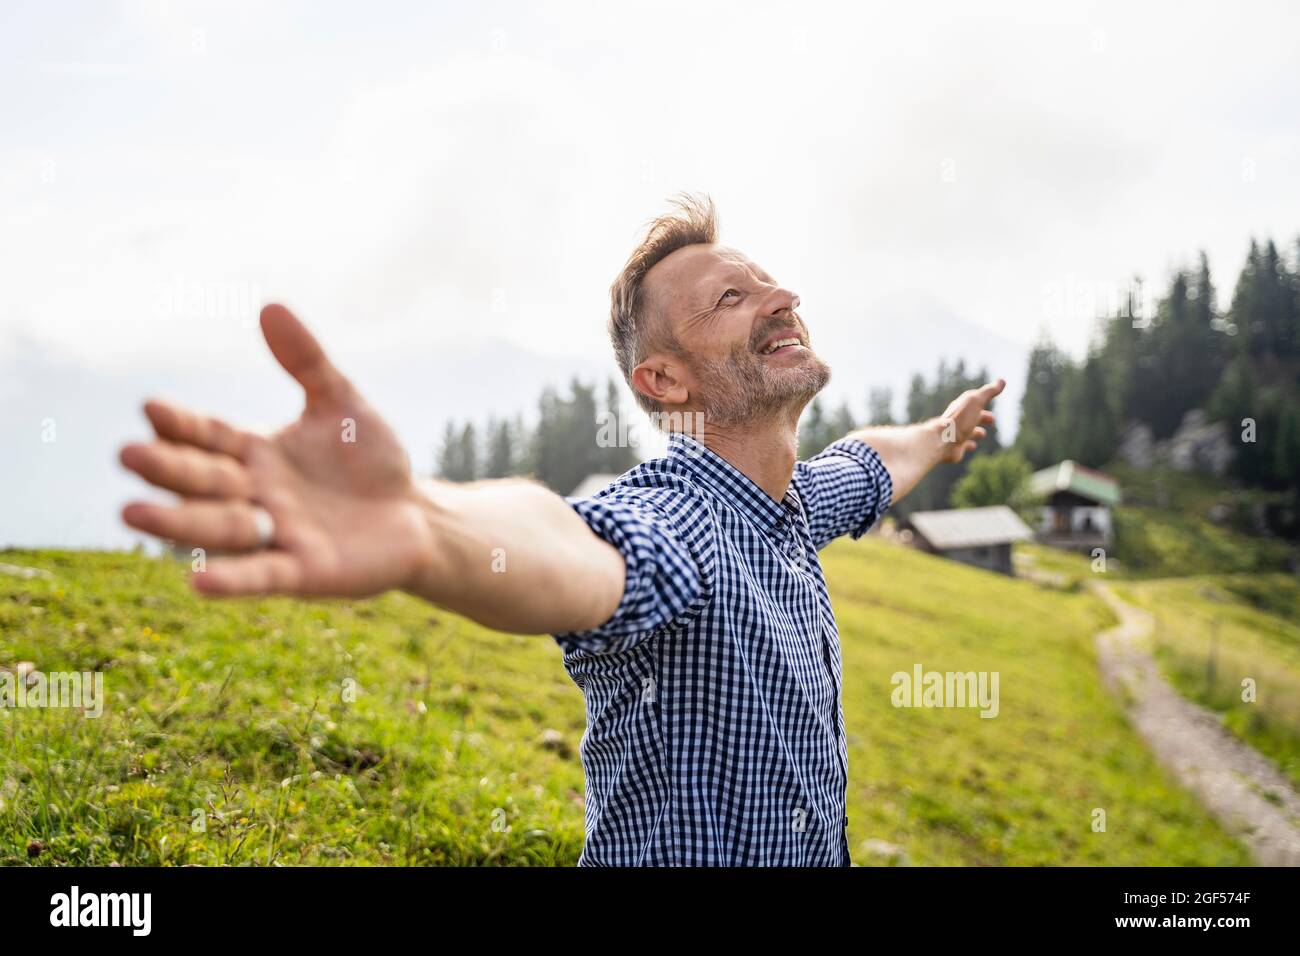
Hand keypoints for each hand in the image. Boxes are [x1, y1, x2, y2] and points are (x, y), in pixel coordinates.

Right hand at [120, 304, 432, 597]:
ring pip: (219, 528)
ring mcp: (275, 534)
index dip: (181, 424)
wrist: (416, 514)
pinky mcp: (305, 572)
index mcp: (255, 452)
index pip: (208, 435)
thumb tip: (270, 305)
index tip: (150, 407)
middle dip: (167, 470)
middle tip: (128, 455)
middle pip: (202, 481)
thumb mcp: (342, 402)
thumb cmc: (371, 459)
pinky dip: (233, 579)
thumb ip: (307, 361)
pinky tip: (198, 582)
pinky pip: (262, 575)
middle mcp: (254, 494)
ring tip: (133, 514)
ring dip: (178, 523)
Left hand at [936, 378, 1003, 463]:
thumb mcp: (976, 402)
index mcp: (962, 406)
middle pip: (971, 416)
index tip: (992, 397)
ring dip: (975, 431)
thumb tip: (1002, 381)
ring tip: (982, 434)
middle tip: (992, 420)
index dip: (983, 398)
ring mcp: (956, 434)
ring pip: (967, 431)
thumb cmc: (959, 420)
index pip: (973, 400)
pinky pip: (963, 445)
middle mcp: (958, 419)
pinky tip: (972, 446)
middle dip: (982, 417)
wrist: (941, 441)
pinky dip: (969, 445)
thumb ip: (988, 392)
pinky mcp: (955, 447)